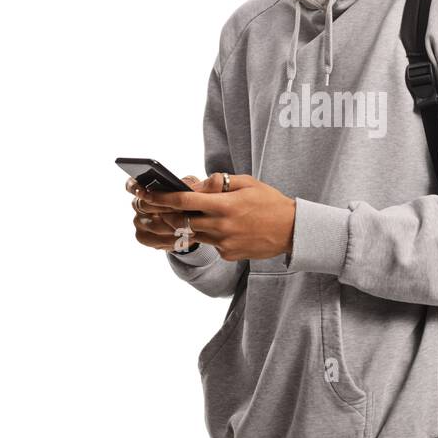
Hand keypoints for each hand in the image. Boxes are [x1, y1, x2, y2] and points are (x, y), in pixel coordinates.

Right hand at [126, 174, 202, 252]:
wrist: (189, 220)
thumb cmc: (189, 197)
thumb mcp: (192, 187)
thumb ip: (193, 184)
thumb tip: (197, 188)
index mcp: (144, 187)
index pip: (132, 185)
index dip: (135, 187)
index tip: (143, 190)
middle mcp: (137, 204)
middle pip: (146, 206)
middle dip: (166, 209)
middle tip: (182, 212)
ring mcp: (139, 222)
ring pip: (154, 226)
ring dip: (174, 227)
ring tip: (193, 227)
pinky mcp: (143, 237)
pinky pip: (156, 241)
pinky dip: (173, 240)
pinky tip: (187, 238)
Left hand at [136, 172, 295, 261]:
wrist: (292, 230)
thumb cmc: (269, 202)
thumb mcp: (247, 183)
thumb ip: (218, 183)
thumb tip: (194, 184)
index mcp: (224, 205)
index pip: (184, 200)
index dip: (161, 197)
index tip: (145, 194)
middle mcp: (221, 225)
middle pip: (180, 221)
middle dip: (162, 213)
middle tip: (150, 206)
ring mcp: (224, 243)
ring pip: (192, 234)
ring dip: (182, 224)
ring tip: (179, 215)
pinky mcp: (228, 254)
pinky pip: (209, 243)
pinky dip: (207, 234)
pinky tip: (218, 227)